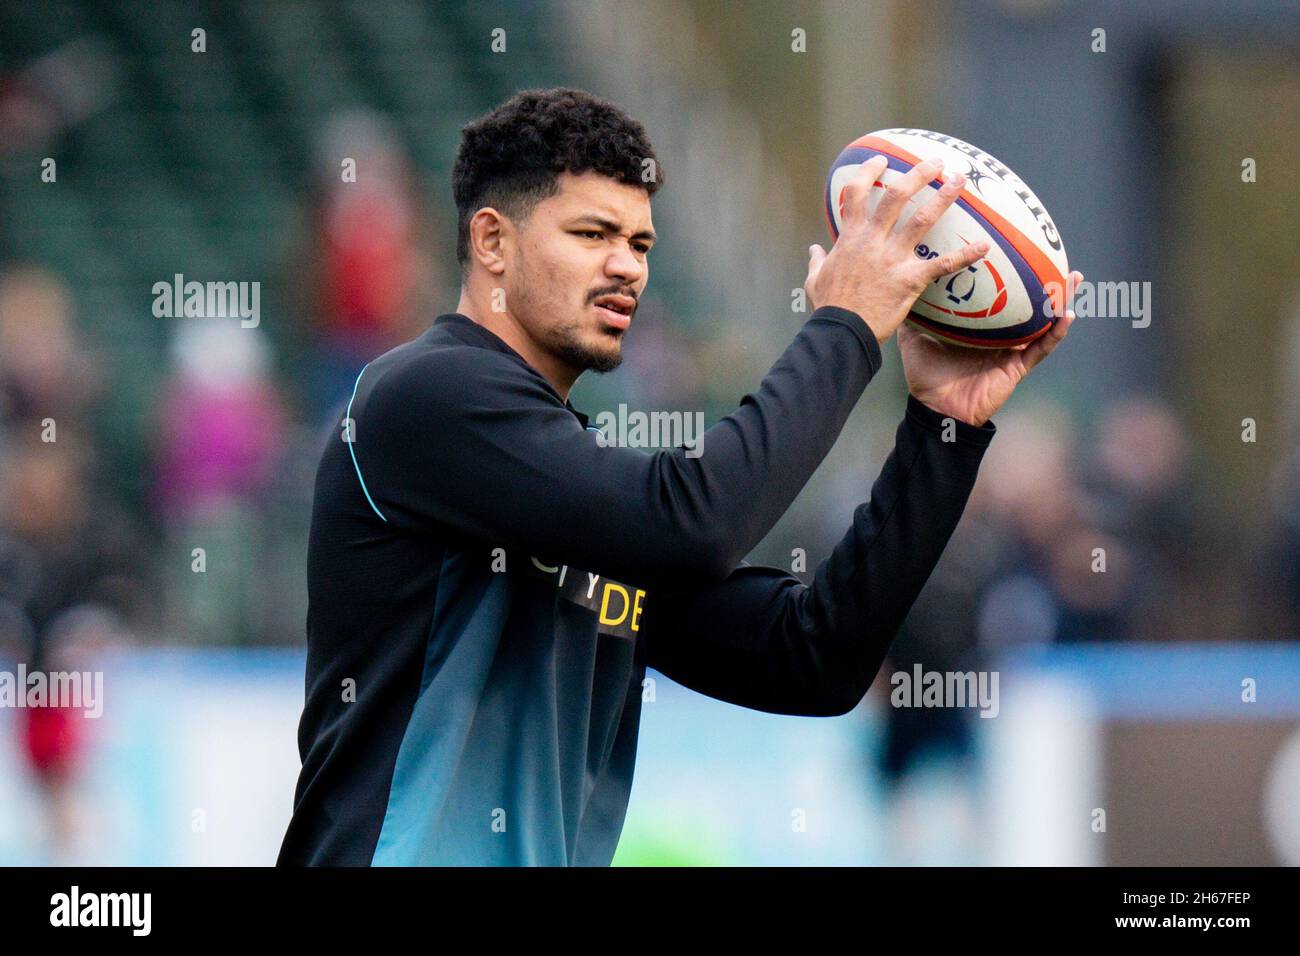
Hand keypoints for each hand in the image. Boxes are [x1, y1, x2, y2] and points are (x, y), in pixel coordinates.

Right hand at [805, 154, 989, 343]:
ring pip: (922, 219)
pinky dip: (965, 255)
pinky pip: (943, 264)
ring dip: (943, 197)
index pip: (857, 193)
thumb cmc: (829, 307)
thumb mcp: (815, 279)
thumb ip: (817, 261)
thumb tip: (814, 250)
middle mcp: (873, 240)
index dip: (868, 172)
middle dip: (917, 174)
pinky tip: (984, 246)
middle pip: (896, 196)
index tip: (881, 160)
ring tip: (959, 180)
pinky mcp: (910, 279)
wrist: (841, 331)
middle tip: (935, 162)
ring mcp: (893, 258)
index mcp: (851, 237)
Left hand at [898, 270, 1083, 426]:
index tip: (1011, 248)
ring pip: (1041, 321)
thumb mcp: (914, 339)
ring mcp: (1010, 350)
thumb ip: (911, 316)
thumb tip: (900, 286)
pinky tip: (1067, 314)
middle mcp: (997, 336)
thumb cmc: (925, 377)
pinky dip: (1056, 332)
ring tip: (1074, 278)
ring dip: (1059, 300)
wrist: (936, 410)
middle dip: (1041, 280)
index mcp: (977, 327)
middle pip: (1024, 303)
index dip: (1004, 276)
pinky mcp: (1017, 367)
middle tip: (1054, 254)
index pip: (995, 296)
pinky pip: (1042, 347)